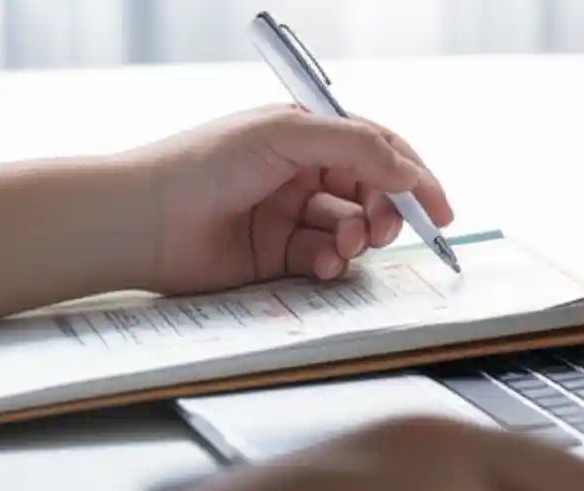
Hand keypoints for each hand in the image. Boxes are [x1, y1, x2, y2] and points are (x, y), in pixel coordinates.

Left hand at [123, 105, 454, 295]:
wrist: (145, 219)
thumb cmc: (204, 163)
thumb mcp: (286, 135)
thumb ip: (355, 147)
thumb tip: (408, 171)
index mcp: (305, 134)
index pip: (377, 149)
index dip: (412, 177)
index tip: (439, 209)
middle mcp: (301, 172)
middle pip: (371, 194)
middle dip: (387, 213)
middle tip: (385, 230)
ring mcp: (289, 215)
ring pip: (351, 230)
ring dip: (358, 239)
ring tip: (346, 246)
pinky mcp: (276, 256)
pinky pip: (324, 260)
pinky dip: (332, 263)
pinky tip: (321, 264)